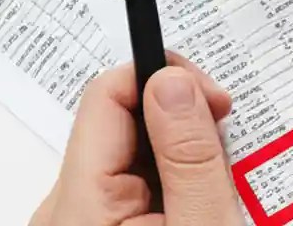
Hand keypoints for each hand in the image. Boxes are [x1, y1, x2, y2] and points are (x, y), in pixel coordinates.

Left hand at [30, 54, 240, 225]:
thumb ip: (188, 156)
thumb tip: (172, 82)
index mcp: (81, 203)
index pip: (107, 93)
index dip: (165, 81)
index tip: (212, 99)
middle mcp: (66, 207)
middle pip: (122, 122)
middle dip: (181, 125)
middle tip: (225, 154)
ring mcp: (78, 219)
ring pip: (130, 153)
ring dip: (178, 158)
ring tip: (213, 194)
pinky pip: (130, 183)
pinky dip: (168, 184)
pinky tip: (194, 209)